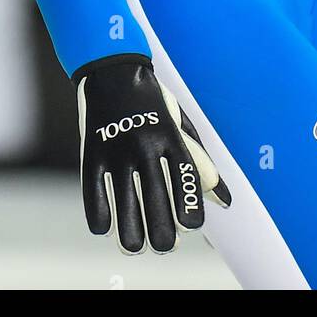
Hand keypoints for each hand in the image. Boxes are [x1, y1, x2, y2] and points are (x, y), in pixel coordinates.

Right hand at [73, 52, 230, 253]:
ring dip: (130, 232)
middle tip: (166, 246)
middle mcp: (144, 142)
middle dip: (162, 230)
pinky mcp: (92, 151)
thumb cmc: (154, 103)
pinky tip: (105, 228)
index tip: (191, 227)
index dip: (189, 205)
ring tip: (136, 247)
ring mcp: (116, 148)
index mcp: (169, 135)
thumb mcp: (180, 125)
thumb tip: (225, 199)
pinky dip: (99, 214)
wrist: (113, 69)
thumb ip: (200, 161)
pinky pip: (93, 190)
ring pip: (123, 200)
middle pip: (155, 196)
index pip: (184, 176)